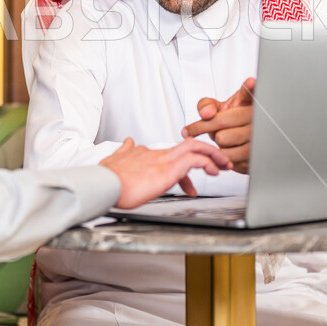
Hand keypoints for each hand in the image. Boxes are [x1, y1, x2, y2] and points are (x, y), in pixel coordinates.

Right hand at [99, 138, 231, 208]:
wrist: (103, 185)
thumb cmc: (108, 181)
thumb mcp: (115, 162)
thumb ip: (124, 152)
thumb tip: (128, 143)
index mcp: (145, 154)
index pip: (171, 154)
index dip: (184, 166)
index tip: (190, 183)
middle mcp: (156, 153)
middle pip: (188, 143)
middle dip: (207, 151)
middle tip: (220, 162)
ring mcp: (163, 159)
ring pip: (195, 147)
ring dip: (213, 156)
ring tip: (223, 167)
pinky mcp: (168, 168)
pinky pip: (195, 159)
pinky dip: (207, 162)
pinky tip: (212, 172)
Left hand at [183, 77, 255, 173]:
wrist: (243, 141)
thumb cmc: (231, 121)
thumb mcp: (217, 108)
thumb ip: (206, 105)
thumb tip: (206, 113)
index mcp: (249, 102)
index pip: (249, 93)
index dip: (249, 87)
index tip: (250, 82)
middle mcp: (256, 117)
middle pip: (221, 122)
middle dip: (210, 127)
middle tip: (215, 128)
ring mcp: (259, 136)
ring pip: (223, 140)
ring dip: (218, 142)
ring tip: (225, 137)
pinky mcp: (256, 154)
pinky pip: (229, 156)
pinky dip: (223, 155)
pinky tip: (230, 148)